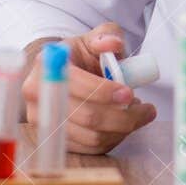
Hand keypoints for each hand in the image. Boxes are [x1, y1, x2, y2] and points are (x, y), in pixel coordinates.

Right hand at [21, 23, 156, 154]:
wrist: (66, 75)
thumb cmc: (81, 56)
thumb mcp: (94, 38)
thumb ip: (105, 35)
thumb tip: (113, 44)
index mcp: (46, 66)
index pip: (76, 84)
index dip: (104, 91)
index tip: (129, 93)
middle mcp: (39, 97)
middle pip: (86, 116)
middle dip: (122, 116)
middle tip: (146, 109)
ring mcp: (44, 123)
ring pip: (92, 137)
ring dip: (122, 128)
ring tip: (138, 114)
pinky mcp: (56, 141)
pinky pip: (91, 149)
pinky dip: (114, 139)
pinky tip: (124, 125)